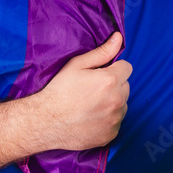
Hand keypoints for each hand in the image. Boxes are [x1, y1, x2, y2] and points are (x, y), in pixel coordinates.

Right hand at [31, 32, 130, 151]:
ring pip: (122, 105)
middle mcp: (117, 100)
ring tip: (91, 104)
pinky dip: (108, 119)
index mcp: (110, 80)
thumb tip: (118, 38)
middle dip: (114, 85)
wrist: (45, 122)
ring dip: (113, 103)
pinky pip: (116, 122)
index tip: (100, 74)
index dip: (114, 69)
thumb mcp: (77, 65)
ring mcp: (115, 119)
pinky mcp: (111, 134)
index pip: (127, 68)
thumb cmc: (59, 90)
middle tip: (93, 90)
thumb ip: (102, 52)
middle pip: (125, 86)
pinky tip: (91, 118)